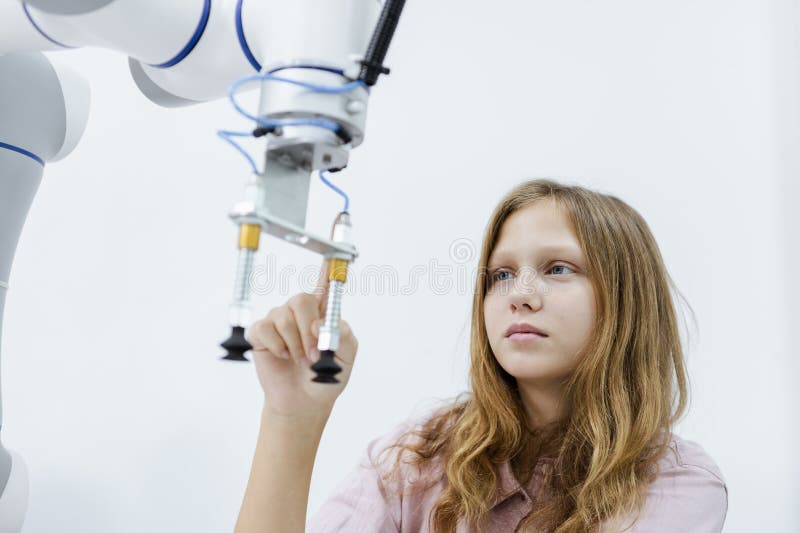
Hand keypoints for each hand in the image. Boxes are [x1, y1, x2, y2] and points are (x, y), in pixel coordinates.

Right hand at [245, 259, 357, 416]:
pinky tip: (282, 356)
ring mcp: (279, 320)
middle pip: (302, 299)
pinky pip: (265, 329)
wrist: (304, 402)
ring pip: (284, 318)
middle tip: (313, 355)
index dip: (327, 266)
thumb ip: (341, 335)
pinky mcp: (261, 334)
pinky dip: (277, 346)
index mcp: (324, 312)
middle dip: (308, 330)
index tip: (331, 250)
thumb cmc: (327, 377)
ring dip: (295, 345)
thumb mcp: (345, 357)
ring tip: (300, 361)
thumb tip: (319, 324)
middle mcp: (300, 311)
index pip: (326, 282)